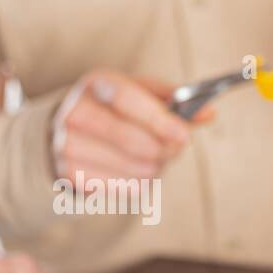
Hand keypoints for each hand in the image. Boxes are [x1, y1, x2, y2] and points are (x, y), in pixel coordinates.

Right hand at [54, 70, 201, 183]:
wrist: (63, 131)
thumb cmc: (114, 110)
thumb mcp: (140, 94)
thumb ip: (175, 101)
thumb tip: (209, 113)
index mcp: (96, 84)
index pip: (125, 98)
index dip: (157, 119)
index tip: (184, 134)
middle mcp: (74, 112)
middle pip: (132, 140)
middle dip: (164, 148)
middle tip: (176, 146)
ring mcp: (68, 146)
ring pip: (136, 168)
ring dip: (156, 167)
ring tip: (151, 156)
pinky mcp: (72, 175)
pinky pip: (128, 187)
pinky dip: (141, 181)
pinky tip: (133, 168)